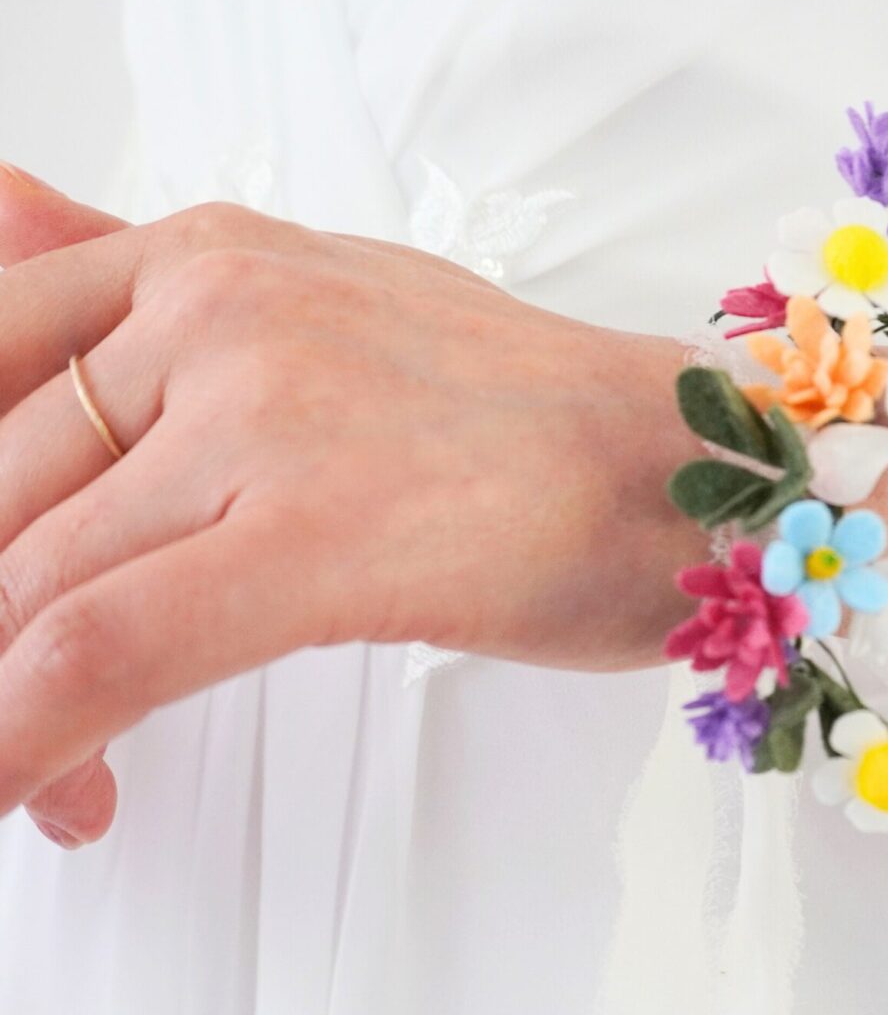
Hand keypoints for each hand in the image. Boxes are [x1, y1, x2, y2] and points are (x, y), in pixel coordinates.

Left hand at [0, 168, 696, 841]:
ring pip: (25, 580)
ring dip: (12, 710)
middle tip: (30, 716)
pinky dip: (24, 743)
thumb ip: (150, 277)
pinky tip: (32, 800)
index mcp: (207, 258)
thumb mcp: (329, 306)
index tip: (7, 591)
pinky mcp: (316, 533)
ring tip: (56, 784)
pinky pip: (100, 649)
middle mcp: (214, 311)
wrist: (691, 466)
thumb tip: (0, 213)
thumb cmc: (533, 418)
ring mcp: (262, 414)